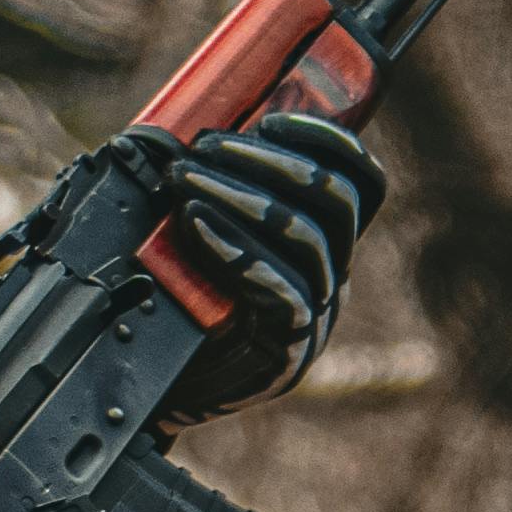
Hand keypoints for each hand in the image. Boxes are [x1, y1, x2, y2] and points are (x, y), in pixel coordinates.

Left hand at [156, 105, 382, 416]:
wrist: (150, 393)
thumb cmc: (173, 305)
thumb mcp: (204, 237)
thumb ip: (217, 188)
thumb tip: (192, 119)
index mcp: (325, 243)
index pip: (361, 182)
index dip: (327, 140)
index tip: (270, 119)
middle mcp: (331, 278)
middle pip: (334, 201)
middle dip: (268, 161)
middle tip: (203, 149)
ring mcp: (315, 318)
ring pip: (304, 238)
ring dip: (240, 195)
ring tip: (184, 180)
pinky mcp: (286, 352)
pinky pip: (279, 290)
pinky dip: (235, 248)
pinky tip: (195, 224)